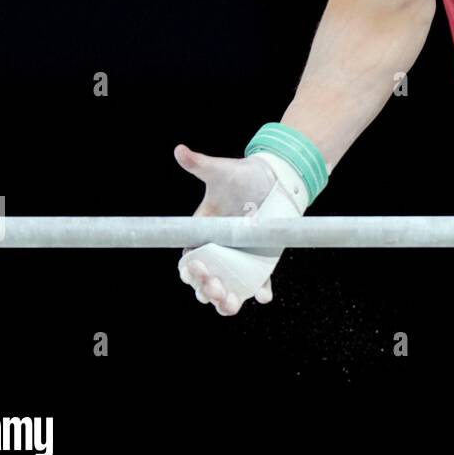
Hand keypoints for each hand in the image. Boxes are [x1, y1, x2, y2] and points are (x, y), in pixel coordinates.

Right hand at [174, 144, 297, 315]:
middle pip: (206, 280)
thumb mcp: (221, 171)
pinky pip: (258, 282)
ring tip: (230, 304)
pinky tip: (264, 296)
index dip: (189, 270)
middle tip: (214, 288)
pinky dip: (260, 292)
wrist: (274, 178)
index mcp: (203, 234)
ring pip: (228, 288)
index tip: (195, 269)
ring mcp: (239, 259)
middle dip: (206, 289)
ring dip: (226, 301)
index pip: (190, 260)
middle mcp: (219, 251)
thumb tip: (180, 150)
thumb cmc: (242, 176)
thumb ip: (199, 164)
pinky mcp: (260, 261)